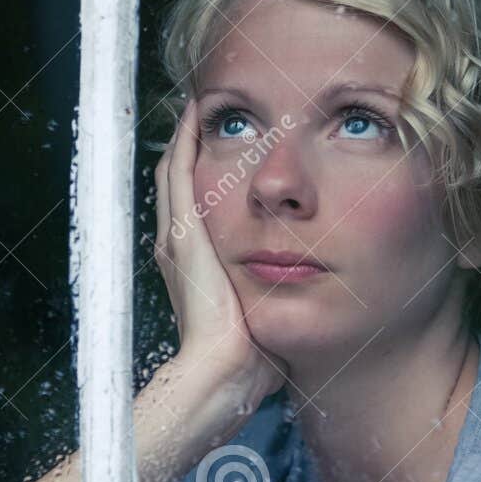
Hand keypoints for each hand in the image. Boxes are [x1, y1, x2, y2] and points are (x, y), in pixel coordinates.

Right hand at [153, 97, 285, 414]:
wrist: (225, 373)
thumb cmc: (252, 357)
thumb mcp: (264, 312)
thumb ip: (276, 292)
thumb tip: (306, 285)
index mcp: (194, 266)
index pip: (195, 206)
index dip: (202, 175)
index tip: (222, 149)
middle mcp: (177, 247)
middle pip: (178, 182)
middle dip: (191, 148)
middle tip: (206, 115)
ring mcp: (175, 238)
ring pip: (174, 171)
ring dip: (186, 138)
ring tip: (199, 107)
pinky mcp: (183, 234)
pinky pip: (179, 172)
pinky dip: (184, 141)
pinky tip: (195, 116)